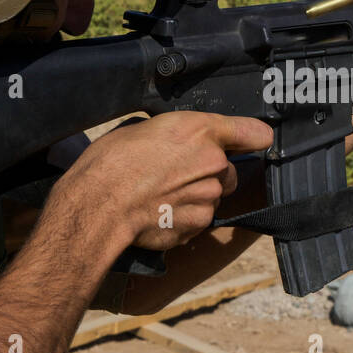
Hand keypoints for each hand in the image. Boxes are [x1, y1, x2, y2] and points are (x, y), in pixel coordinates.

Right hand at [39, 111, 273, 251]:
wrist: (99, 207)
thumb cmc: (111, 163)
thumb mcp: (142, 129)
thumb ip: (175, 134)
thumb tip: (178, 141)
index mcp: (200, 129)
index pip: (254, 132)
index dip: (252, 138)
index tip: (248, 142)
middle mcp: (214, 162)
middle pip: (227, 169)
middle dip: (209, 173)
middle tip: (175, 175)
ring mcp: (210, 196)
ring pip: (213, 196)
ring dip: (196, 197)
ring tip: (161, 196)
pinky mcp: (200, 223)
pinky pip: (200, 218)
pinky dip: (185, 218)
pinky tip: (159, 213)